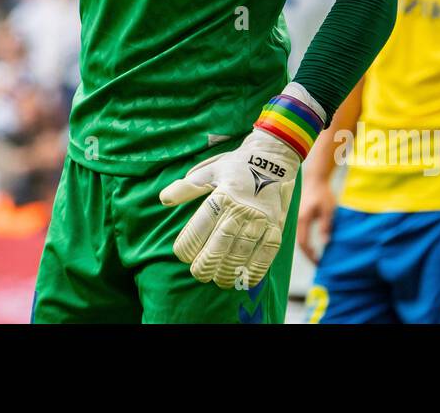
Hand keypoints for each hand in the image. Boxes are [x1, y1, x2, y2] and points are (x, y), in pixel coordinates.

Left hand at [160, 128, 299, 288]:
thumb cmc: (236, 166)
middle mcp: (242, 209)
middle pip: (220, 243)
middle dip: (206, 263)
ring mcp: (261, 220)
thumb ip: (187, 188)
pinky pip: (267, 254)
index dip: (188, 245)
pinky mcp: (276, 227)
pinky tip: (244, 280)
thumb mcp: (210, 170)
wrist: (273, 158)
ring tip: (217, 280)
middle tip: (198, 273)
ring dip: (228, 271)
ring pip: (242, 252)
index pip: (201, 226)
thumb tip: (163, 199)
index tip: (181, 254)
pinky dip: (255, 270)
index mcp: (223, 195)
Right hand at [295, 175, 335, 262]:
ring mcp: (295, 218)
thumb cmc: (323, 194)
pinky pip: (298, 232)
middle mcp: (296, 220)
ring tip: (316, 256)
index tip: (319, 262)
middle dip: (308, 254)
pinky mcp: (297, 217)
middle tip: (318, 263)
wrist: (315, 179)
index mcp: (303, 219)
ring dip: (306, 248)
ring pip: (297, 238)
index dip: (310, 255)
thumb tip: (325, 244)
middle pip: (299, 243)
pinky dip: (304, 241)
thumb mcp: (328, 210)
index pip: (303, 243)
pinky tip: (311, 245)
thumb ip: (326, 226)